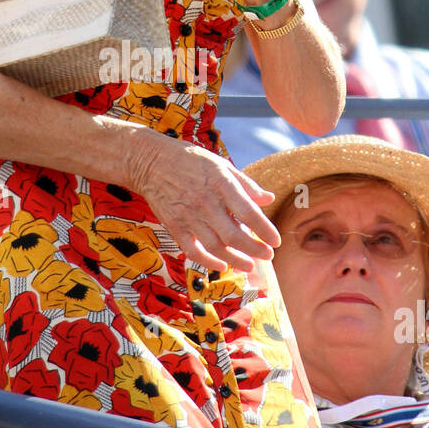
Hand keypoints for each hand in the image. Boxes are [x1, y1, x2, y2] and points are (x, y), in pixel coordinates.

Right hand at [125, 131, 280, 272]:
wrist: (151, 162)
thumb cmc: (191, 161)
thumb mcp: (221, 165)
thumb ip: (245, 184)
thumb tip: (269, 198)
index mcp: (221, 183)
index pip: (248, 211)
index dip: (264, 229)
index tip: (276, 240)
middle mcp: (206, 201)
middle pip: (234, 234)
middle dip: (254, 249)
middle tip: (268, 256)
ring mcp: (189, 215)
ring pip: (215, 246)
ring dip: (235, 259)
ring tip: (249, 265)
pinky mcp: (175, 225)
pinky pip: (193, 249)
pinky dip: (208, 261)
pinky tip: (221, 266)